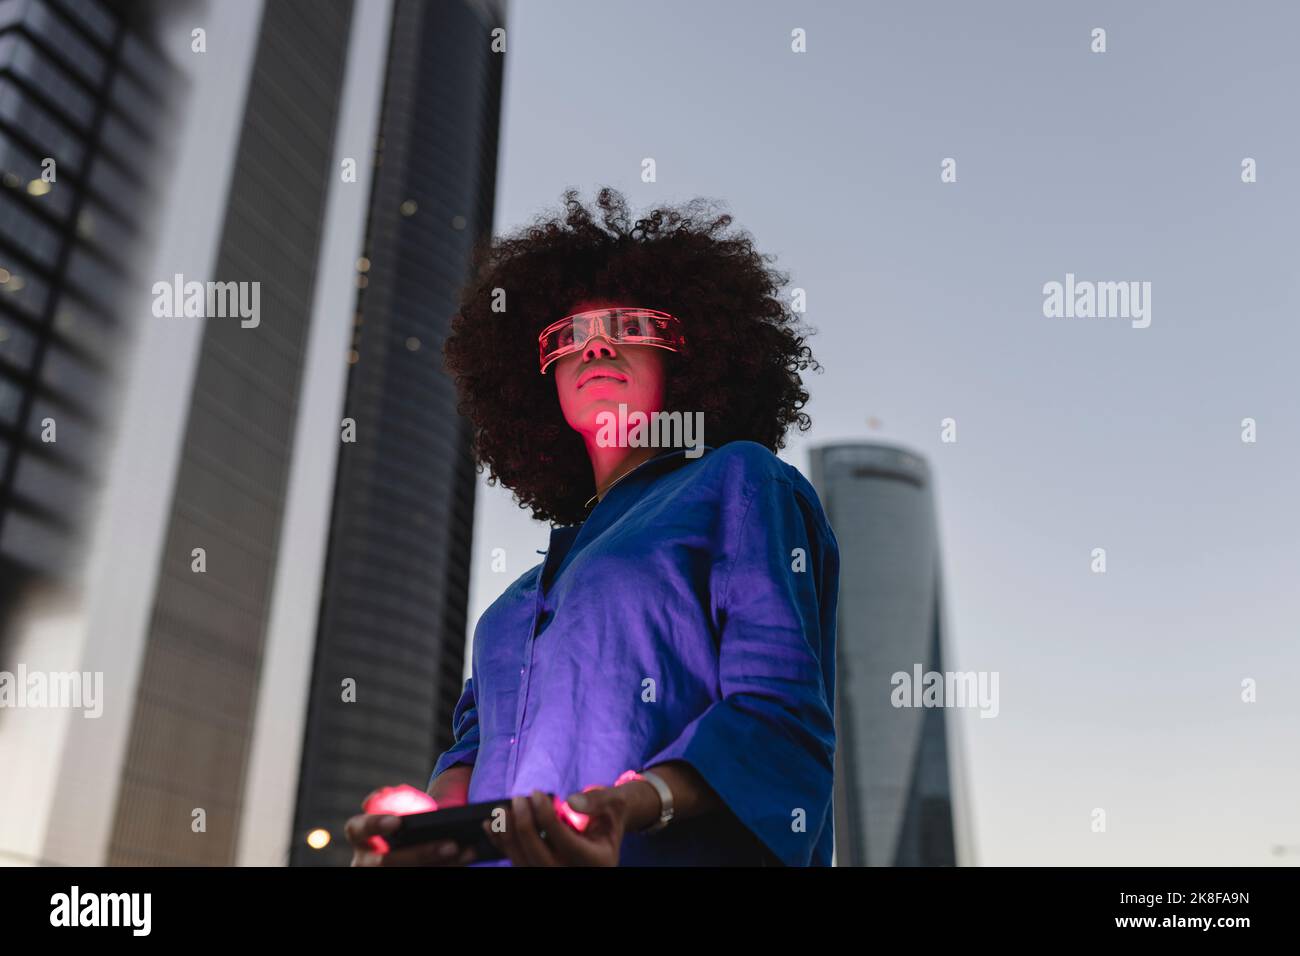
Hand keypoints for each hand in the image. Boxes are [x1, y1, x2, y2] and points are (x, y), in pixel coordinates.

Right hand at [347, 787, 474, 866]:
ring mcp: (383, 874)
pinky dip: (444, 869)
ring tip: (467, 853)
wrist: (411, 839)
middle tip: (451, 844)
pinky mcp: (402, 879)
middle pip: (386, 862)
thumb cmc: (408, 819)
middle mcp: (365, 860)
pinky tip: (464, 861)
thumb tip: (419, 802)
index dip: (374, 824)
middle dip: (420, 853)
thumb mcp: (403, 807)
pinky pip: (424, 878)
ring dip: (440, 865)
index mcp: (360, 835)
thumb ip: (404, 801)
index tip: (398, 821)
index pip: (358, 828)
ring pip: (410, 873)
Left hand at [481, 787, 630, 865]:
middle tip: (518, 799)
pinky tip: (492, 826)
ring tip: (502, 810)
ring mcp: (555, 875)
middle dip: (524, 826)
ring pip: (524, 862)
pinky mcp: (540, 870)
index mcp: (595, 860)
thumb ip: (596, 802)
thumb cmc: (608, 814)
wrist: (604, 831)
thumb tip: (571, 801)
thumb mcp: (613, 804)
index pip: (564, 841)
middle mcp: (573, 872)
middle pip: (540, 857)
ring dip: (508, 836)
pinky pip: (517, 861)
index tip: (535, 793)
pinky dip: (502, 843)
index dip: (546, 816)